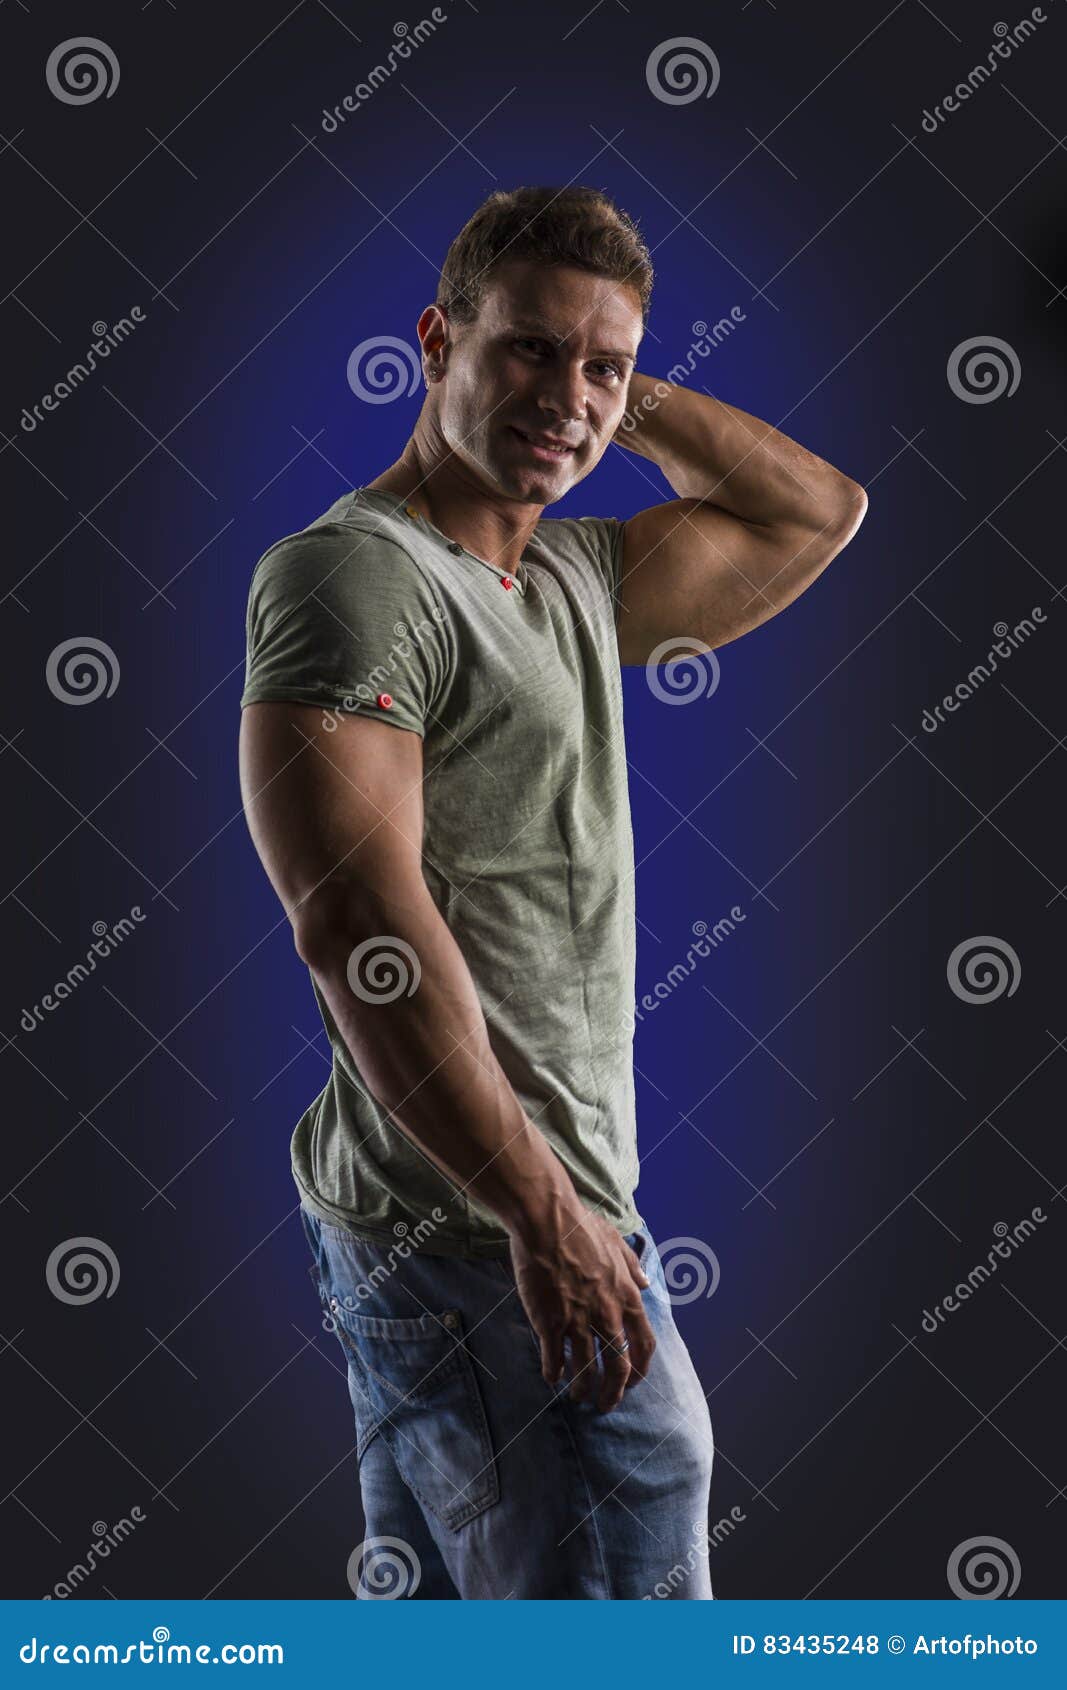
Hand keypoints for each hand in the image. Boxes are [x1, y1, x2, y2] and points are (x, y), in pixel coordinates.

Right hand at [509, 1208, 656, 1412]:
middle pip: (618, 1367)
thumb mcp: (616, 1242)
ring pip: (586, 1370)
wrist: (547, 1221)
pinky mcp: (551, 1323)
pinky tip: (551, 1377)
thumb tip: (645, 1282)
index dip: (641, 1369)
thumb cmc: (581, 1226)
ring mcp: (579, 1321)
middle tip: (606, 1404)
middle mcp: (607, 1314)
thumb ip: (632, 1266)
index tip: (634, 1381)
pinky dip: (554, 1374)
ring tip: (577, 1396)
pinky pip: (554, 1360)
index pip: (644, 1345)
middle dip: (614, 1392)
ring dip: (583, 1389)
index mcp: (626, 1297)